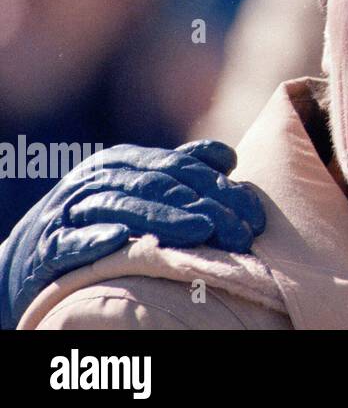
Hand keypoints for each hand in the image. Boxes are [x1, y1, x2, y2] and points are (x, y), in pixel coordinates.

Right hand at [1, 140, 265, 329]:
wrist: (33, 250)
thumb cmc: (99, 216)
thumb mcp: (137, 187)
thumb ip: (180, 170)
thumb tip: (227, 157)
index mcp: (124, 161)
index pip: (181, 169)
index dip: (220, 190)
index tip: (254, 218)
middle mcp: (99, 178)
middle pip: (159, 187)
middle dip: (204, 208)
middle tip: (240, 233)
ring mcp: (71, 209)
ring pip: (122, 208)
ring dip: (163, 218)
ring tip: (201, 230)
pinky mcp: (47, 244)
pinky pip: (71, 241)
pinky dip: (94, 239)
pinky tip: (120, 239)